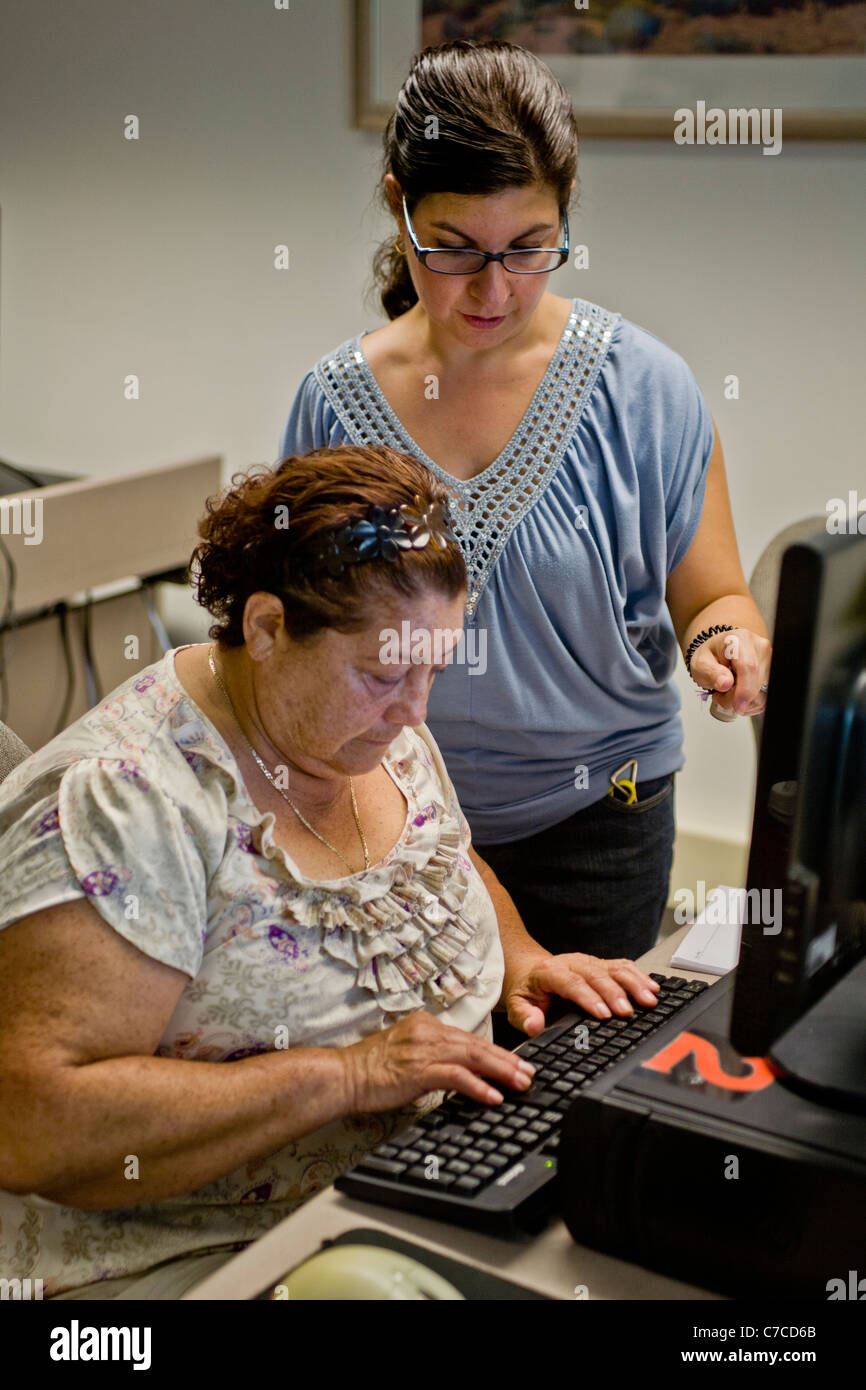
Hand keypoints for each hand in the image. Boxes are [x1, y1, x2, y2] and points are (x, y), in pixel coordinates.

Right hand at [341, 1010, 535, 1112]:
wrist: (343, 1076)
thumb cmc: (370, 1071)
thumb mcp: (406, 1056)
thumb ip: (432, 1058)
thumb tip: (460, 1074)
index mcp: (426, 1026)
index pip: (469, 1038)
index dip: (496, 1051)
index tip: (516, 1063)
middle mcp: (428, 1032)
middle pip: (477, 1044)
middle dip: (507, 1060)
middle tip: (529, 1072)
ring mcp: (423, 1049)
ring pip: (472, 1056)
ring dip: (500, 1071)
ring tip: (520, 1083)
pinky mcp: (418, 1069)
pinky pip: (455, 1076)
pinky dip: (477, 1085)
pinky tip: (492, 1096)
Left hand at [502, 952, 660, 1036]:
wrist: (530, 970)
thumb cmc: (527, 991)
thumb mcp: (515, 1006)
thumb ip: (524, 1017)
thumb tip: (534, 1025)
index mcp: (549, 972)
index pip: (571, 982)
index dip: (588, 997)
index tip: (602, 1014)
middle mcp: (571, 963)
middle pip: (596, 974)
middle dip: (614, 993)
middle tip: (627, 1012)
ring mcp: (589, 962)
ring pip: (614, 968)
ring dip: (633, 983)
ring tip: (649, 1000)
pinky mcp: (602, 964)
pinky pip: (623, 966)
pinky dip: (640, 976)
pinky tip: (653, 988)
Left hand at [690, 626, 771, 717]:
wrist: (718, 653)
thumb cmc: (710, 657)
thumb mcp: (701, 664)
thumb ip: (711, 673)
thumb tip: (726, 683)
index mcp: (740, 640)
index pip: (749, 667)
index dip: (745, 690)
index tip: (737, 706)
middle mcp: (759, 647)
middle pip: (757, 682)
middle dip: (737, 697)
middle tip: (720, 694)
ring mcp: (769, 660)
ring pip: (764, 692)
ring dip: (745, 701)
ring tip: (728, 692)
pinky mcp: (772, 673)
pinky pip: (766, 696)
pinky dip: (751, 702)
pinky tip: (739, 695)